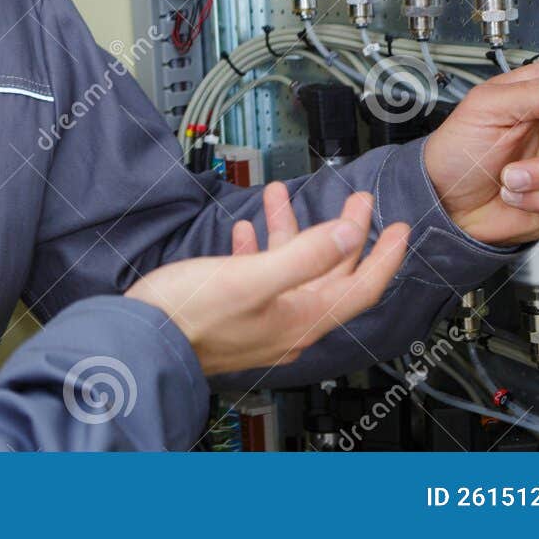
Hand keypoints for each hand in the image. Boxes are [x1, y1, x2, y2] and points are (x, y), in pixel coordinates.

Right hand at [126, 188, 407, 374]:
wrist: (140, 343)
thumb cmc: (188, 317)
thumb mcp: (252, 279)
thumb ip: (302, 256)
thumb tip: (345, 236)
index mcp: (301, 319)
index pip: (361, 287)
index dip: (384, 256)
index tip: (399, 228)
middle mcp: (288, 324)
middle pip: (330, 275)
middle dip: (342, 233)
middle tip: (353, 202)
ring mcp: (261, 321)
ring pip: (291, 270)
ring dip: (292, 230)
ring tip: (282, 195)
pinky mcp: (235, 316)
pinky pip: (260, 277)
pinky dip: (260, 249)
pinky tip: (246, 232)